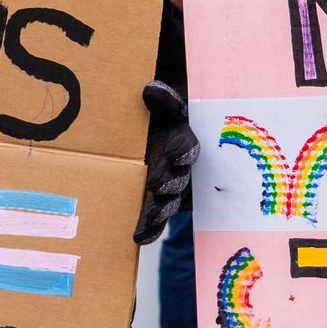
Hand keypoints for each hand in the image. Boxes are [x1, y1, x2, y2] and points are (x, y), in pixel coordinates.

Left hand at [133, 80, 198, 245]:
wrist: (147, 133)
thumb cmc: (155, 117)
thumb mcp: (161, 107)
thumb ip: (161, 100)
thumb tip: (150, 90)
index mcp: (180, 141)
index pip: (187, 146)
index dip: (184, 151)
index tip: (178, 156)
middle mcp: (177, 167)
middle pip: (179, 177)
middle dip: (171, 182)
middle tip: (158, 185)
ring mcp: (168, 187)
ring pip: (168, 201)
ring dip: (162, 209)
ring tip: (153, 217)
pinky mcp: (156, 203)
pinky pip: (155, 217)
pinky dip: (149, 228)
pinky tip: (139, 237)